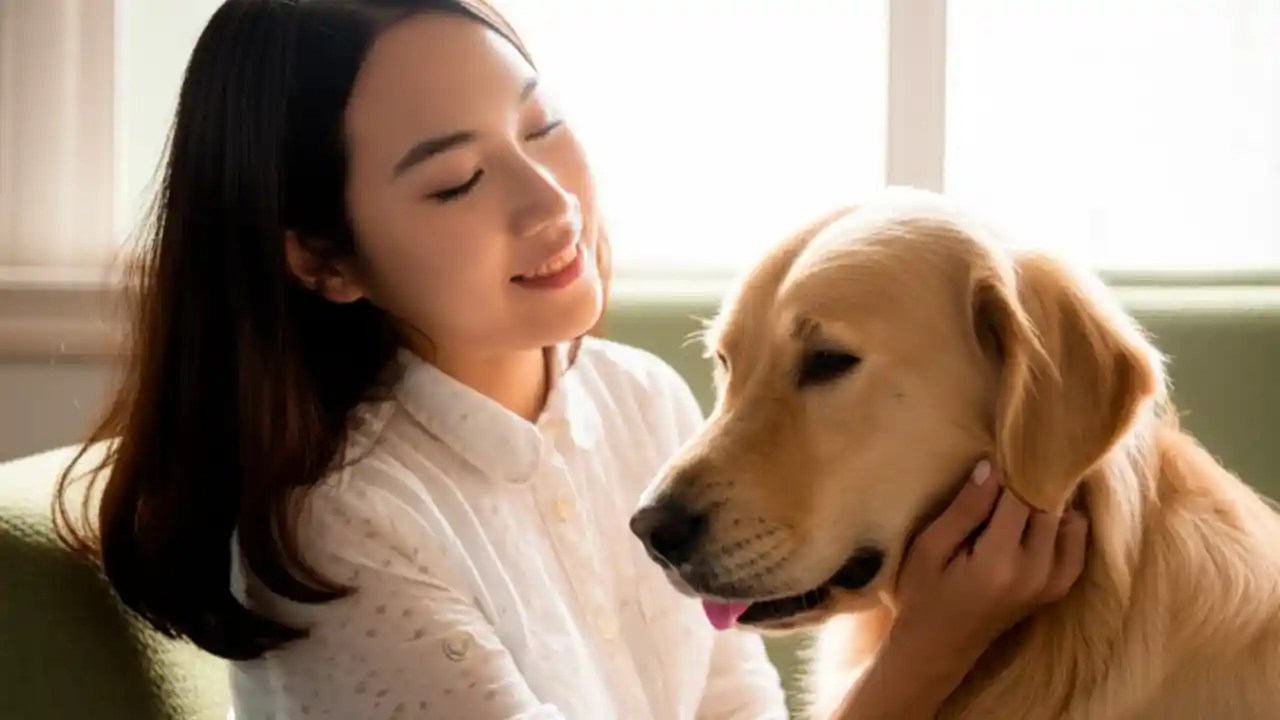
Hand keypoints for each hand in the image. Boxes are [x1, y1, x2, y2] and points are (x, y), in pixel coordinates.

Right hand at [832, 460, 1087, 719]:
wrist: (937, 648)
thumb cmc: (922, 595)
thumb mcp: (929, 549)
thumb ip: (964, 509)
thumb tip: (992, 466)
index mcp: (998, 562)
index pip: (1022, 496)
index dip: (1017, 466)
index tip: (1007, 443)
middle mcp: (1035, 573)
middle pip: (1050, 506)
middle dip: (1034, 480)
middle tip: (1014, 458)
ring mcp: (1051, 584)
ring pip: (1068, 521)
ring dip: (1049, 500)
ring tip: (1022, 486)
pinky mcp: (1057, 588)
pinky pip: (1077, 542)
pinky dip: (1064, 522)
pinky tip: (1039, 512)